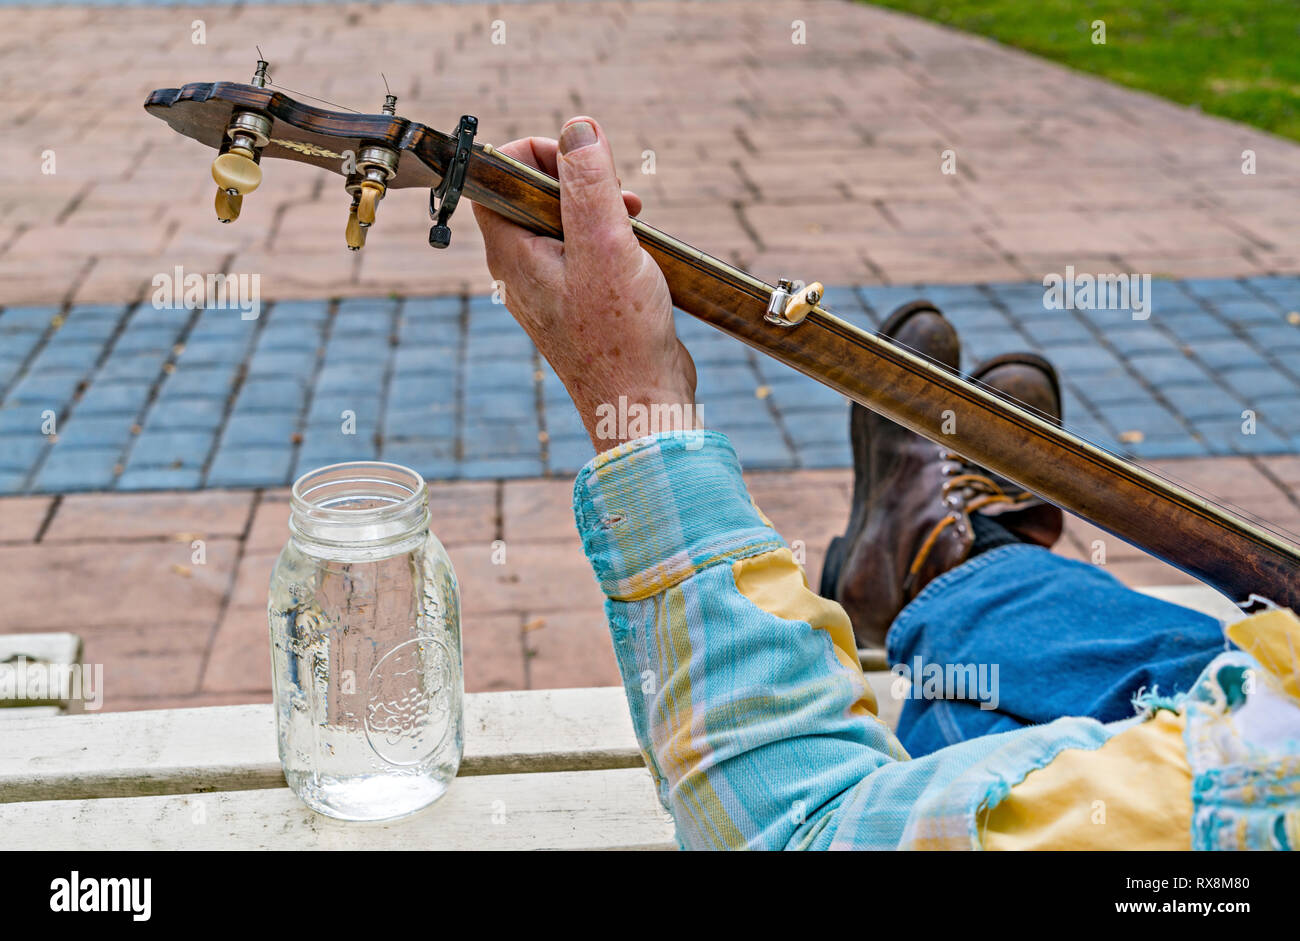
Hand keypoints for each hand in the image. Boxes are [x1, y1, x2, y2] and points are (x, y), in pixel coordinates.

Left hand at [472, 116, 697, 449]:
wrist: (640, 402)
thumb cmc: (620, 336)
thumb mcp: (606, 245)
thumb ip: (589, 184)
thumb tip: (578, 129)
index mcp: (512, 252)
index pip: (500, 175)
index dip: (541, 153)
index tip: (585, 165)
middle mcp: (521, 267)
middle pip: (535, 194)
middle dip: (580, 180)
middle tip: (619, 197)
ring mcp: (549, 286)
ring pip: (564, 222)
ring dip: (600, 209)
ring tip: (635, 221)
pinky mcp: (577, 301)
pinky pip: (583, 251)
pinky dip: (610, 239)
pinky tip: (638, 252)